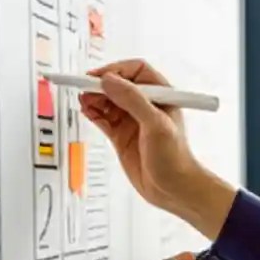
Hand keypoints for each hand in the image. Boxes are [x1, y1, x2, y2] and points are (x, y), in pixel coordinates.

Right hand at [79, 60, 234, 236]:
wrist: (173, 189)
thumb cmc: (175, 157)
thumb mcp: (156, 124)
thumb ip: (133, 100)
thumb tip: (110, 81)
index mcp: (160, 96)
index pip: (136, 71)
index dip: (116, 70)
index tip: (100, 76)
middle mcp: (145, 106)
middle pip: (118, 85)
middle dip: (101, 84)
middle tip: (85, 87)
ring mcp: (132, 121)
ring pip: (108, 101)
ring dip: (94, 98)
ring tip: (84, 100)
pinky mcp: (121, 136)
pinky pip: (103, 119)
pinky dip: (93, 113)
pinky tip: (86, 110)